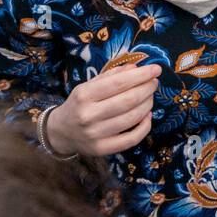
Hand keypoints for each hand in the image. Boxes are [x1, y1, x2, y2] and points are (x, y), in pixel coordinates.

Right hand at [46, 62, 161, 156]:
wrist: (61, 132)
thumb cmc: (79, 104)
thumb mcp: (89, 85)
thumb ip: (112, 75)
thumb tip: (136, 68)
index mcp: (84, 95)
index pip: (119, 82)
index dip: (141, 75)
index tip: (156, 69)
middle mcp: (88, 115)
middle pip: (129, 100)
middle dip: (147, 89)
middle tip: (154, 83)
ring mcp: (95, 134)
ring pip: (133, 118)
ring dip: (148, 104)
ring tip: (150, 97)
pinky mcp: (102, 149)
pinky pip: (132, 139)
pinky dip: (145, 126)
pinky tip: (147, 115)